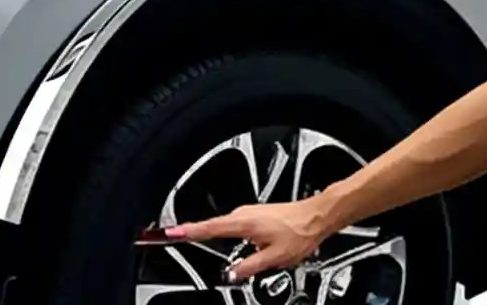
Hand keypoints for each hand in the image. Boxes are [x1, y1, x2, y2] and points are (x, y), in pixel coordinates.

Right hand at [164, 197, 339, 280]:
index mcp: (243, 223)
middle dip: (197, 234)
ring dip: (216, 235)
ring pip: (225, 227)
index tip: (171, 232)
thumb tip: (233, 273)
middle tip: (178, 237)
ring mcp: (247, 212)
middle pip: (213, 226)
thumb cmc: (299, 232)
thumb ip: (250, 267)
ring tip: (206, 240)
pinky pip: (234, 225)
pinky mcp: (253, 214)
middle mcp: (242, 214)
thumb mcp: (274, 258)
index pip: (208, 228)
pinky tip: (238, 243)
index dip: (188, 231)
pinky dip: (227, 232)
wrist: (315, 216)